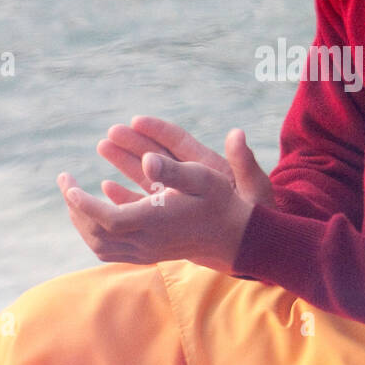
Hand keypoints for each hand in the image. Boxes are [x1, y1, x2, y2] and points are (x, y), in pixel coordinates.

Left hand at [57, 150, 253, 271]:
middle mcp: (147, 242)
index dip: (82, 204)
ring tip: (74, 198)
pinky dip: (95, 233)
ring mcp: (147, 252)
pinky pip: (112, 251)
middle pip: (97, 234)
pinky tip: (95, 211)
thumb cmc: (220, 201)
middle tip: (66, 182)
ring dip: (82, 223)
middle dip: (75, 209)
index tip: (69, 184)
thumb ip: (172, 169)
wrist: (236, 235)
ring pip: (100, 247)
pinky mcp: (149, 255)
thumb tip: (147, 160)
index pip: (106, 220)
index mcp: (155, 222)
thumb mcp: (202, 177)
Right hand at [97, 116, 275, 209]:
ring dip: (124, 164)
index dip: (157, 130)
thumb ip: (244, 163)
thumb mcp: (255, 187)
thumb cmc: (260, 214)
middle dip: (133, 144)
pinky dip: (125, 196)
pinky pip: (143, 205)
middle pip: (156, 157)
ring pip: (146, 177)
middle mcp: (190, 180)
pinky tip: (106, 187)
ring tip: (103, 147)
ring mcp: (179, 198)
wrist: (258, 243)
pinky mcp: (172, 217)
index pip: (178, 143)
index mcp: (208, 168)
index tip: (135, 120)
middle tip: (110, 134)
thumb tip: (237, 134)